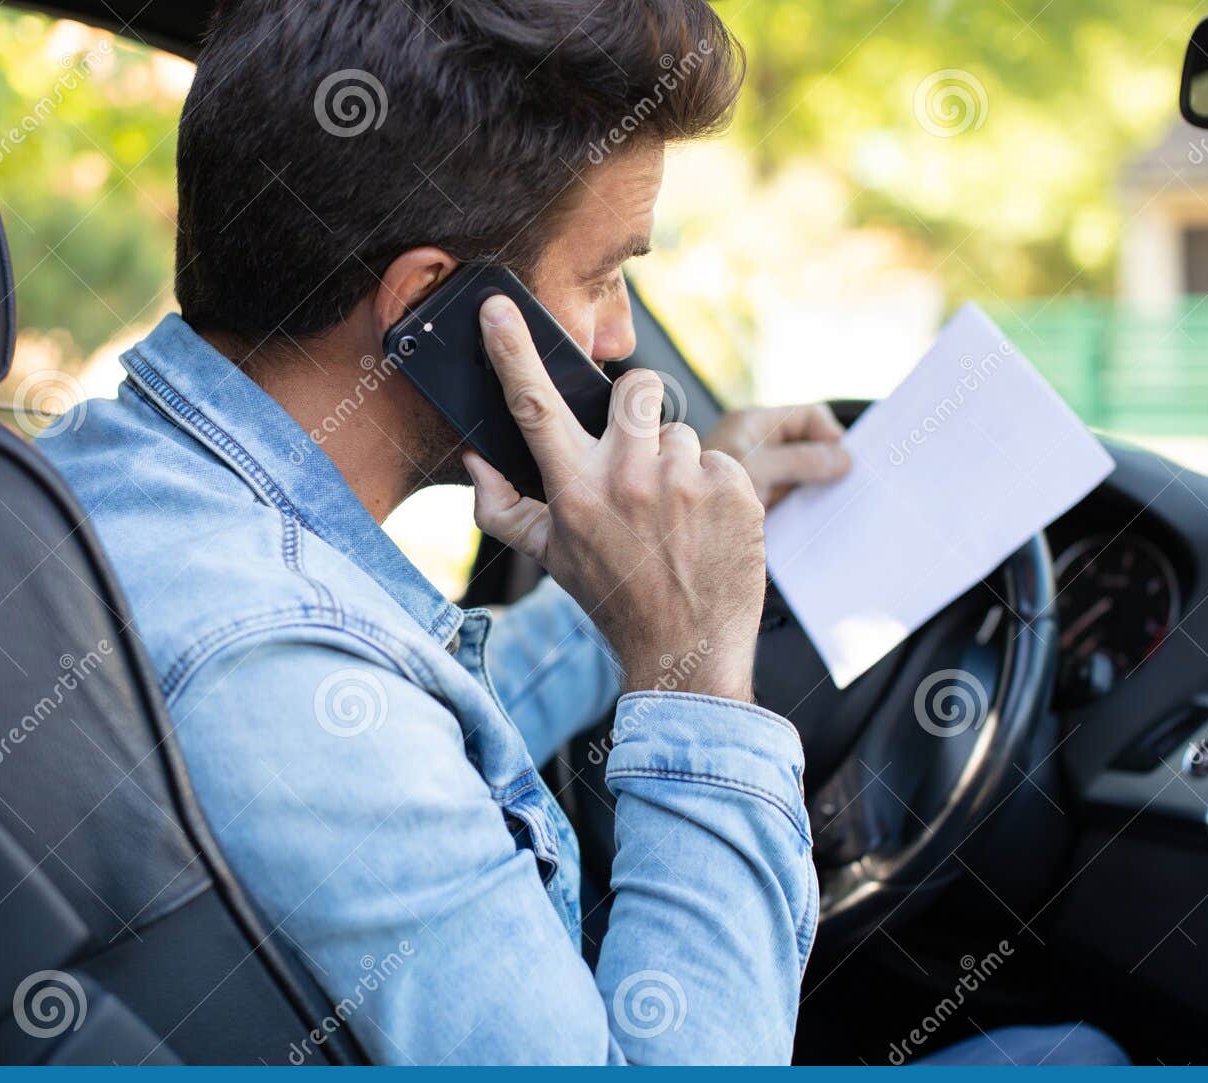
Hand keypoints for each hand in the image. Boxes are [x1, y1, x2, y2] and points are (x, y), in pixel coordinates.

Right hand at [463, 296, 765, 703]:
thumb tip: (473, 459)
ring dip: (678, 465)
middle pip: (635, 388)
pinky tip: (705, 527)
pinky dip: (715, 489)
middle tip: (640, 454)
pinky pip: (720, 460)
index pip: (534, 406)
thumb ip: (503, 507)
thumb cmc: (614, 599)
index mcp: (574, 491)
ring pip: (681, 430)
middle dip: (638, 410)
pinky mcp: (734, 489)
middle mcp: (627, 479)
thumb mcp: (550, 557)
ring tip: (675, 515)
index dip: (511, 350)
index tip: (498, 309)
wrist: (686, 649)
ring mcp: (684, 482)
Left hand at [700, 404, 850, 507]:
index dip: (831, 435)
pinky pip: (790, 497)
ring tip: (830, 506)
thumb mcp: (756, 472)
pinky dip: (804, 505)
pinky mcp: (754, 504)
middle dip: (826, 462)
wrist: (679, 555)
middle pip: (807, 444)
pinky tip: (812, 521)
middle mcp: (752, 446)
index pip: (808, 417)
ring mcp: (754, 475)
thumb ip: (800, 461)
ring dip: (816, 486)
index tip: (845, 463)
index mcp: (750, 426)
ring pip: (800, 472)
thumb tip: (843, 458)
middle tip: (845, 487)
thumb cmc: (701, 501)